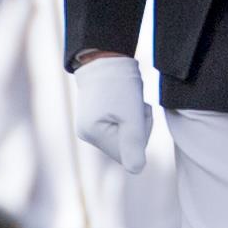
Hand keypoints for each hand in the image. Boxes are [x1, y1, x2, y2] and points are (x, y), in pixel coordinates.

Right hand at [70, 52, 153, 169]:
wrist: (105, 57)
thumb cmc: (119, 84)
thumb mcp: (132, 115)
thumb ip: (135, 144)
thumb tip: (137, 170)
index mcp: (92, 134)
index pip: (127, 154)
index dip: (140, 136)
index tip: (139, 113)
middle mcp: (87, 133)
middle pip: (125, 145)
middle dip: (138, 127)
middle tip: (137, 105)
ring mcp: (90, 125)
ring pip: (124, 135)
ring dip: (134, 120)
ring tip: (131, 100)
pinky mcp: (96, 116)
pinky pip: (119, 125)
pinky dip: (128, 114)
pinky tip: (125, 100)